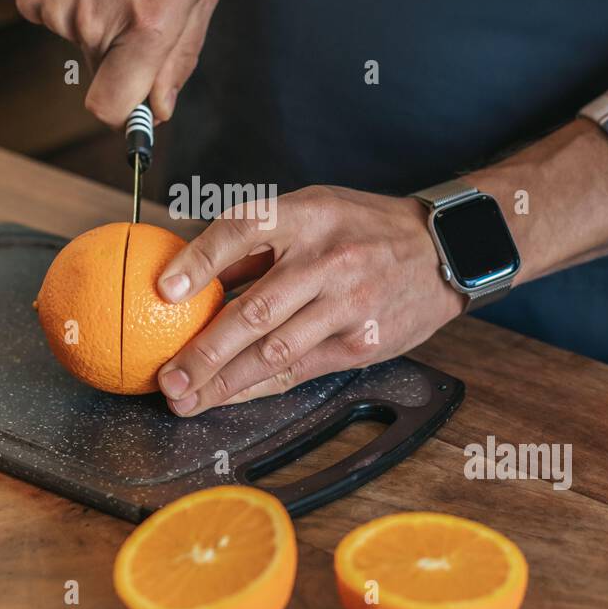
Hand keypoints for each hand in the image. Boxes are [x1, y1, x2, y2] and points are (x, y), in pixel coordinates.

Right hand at [16, 0, 217, 126]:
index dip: (125, 118)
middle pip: (105, 79)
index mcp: (149, 22)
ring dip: (99, 22)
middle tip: (135, 3)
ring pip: (82, 48)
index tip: (136, 110)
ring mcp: (58, 9)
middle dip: (123, 58)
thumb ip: (182, 57)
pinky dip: (70, 2)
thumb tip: (161, 110)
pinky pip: (56, 24)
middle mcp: (97, 21)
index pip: (114, 109)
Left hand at [155, 186, 462, 413]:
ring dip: (224, 381)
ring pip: (275, 350)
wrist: (443, 250)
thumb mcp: (312, 210)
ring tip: (186, 398)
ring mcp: (347, 304)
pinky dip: (259, 387)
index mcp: (306, 215)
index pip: (242, 232)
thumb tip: (188, 272)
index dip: (199, 262)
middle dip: (203, 350)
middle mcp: (327, 259)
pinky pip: (300, 369)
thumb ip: (256, 242)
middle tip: (165, 376)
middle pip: (255, 310)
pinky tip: (229, 397)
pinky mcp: (361, 341)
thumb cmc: (362, 229)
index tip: (163, 290)